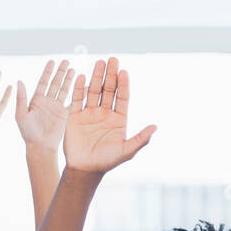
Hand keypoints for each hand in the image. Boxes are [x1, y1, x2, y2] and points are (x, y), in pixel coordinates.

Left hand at [16, 59, 73, 152]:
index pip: (43, 82)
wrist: (40, 147)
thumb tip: (18, 81)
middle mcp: (47, 102)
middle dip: (60, 72)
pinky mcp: (64, 114)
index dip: (47, 72)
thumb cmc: (28, 134)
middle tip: (65, 61)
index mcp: (36, 100)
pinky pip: (73, 102)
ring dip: (68, 80)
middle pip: (55, 83)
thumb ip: (21, 98)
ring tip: (72, 69)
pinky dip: (78, 94)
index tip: (52, 61)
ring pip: (63, 90)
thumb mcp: (21, 115)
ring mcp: (56, 108)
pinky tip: (83, 86)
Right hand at [63, 57, 155, 173]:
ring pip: (94, 91)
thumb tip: (155, 127)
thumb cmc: (107, 161)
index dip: (123, 84)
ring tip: (100, 63)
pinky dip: (79, 89)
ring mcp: (90, 113)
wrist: (85, 170)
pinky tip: (82, 77)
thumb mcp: (126, 151)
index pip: (122, 97)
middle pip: (109, 90)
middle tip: (112, 60)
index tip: (124, 72)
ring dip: (97, 77)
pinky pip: (77, 100)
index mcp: (118, 118)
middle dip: (110, 75)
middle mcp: (105, 113)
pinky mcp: (75, 117)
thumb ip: (140, 139)